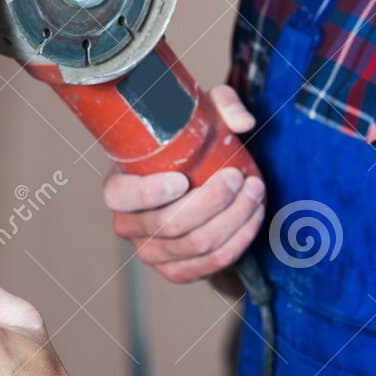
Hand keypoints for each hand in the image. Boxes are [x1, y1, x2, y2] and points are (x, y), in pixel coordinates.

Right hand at [102, 84, 264, 284]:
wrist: (197, 184)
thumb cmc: (190, 148)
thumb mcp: (202, 116)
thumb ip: (222, 104)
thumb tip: (242, 122)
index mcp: (119, 188)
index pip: (122, 197)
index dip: (149, 193)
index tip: (182, 179)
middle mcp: (129, 225)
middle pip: (170, 224)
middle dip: (212, 202)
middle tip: (239, 178)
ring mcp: (153, 253)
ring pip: (196, 245)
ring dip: (233, 219)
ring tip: (255, 192)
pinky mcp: (178, 271)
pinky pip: (211, 263)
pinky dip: (238, 241)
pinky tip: (253, 216)